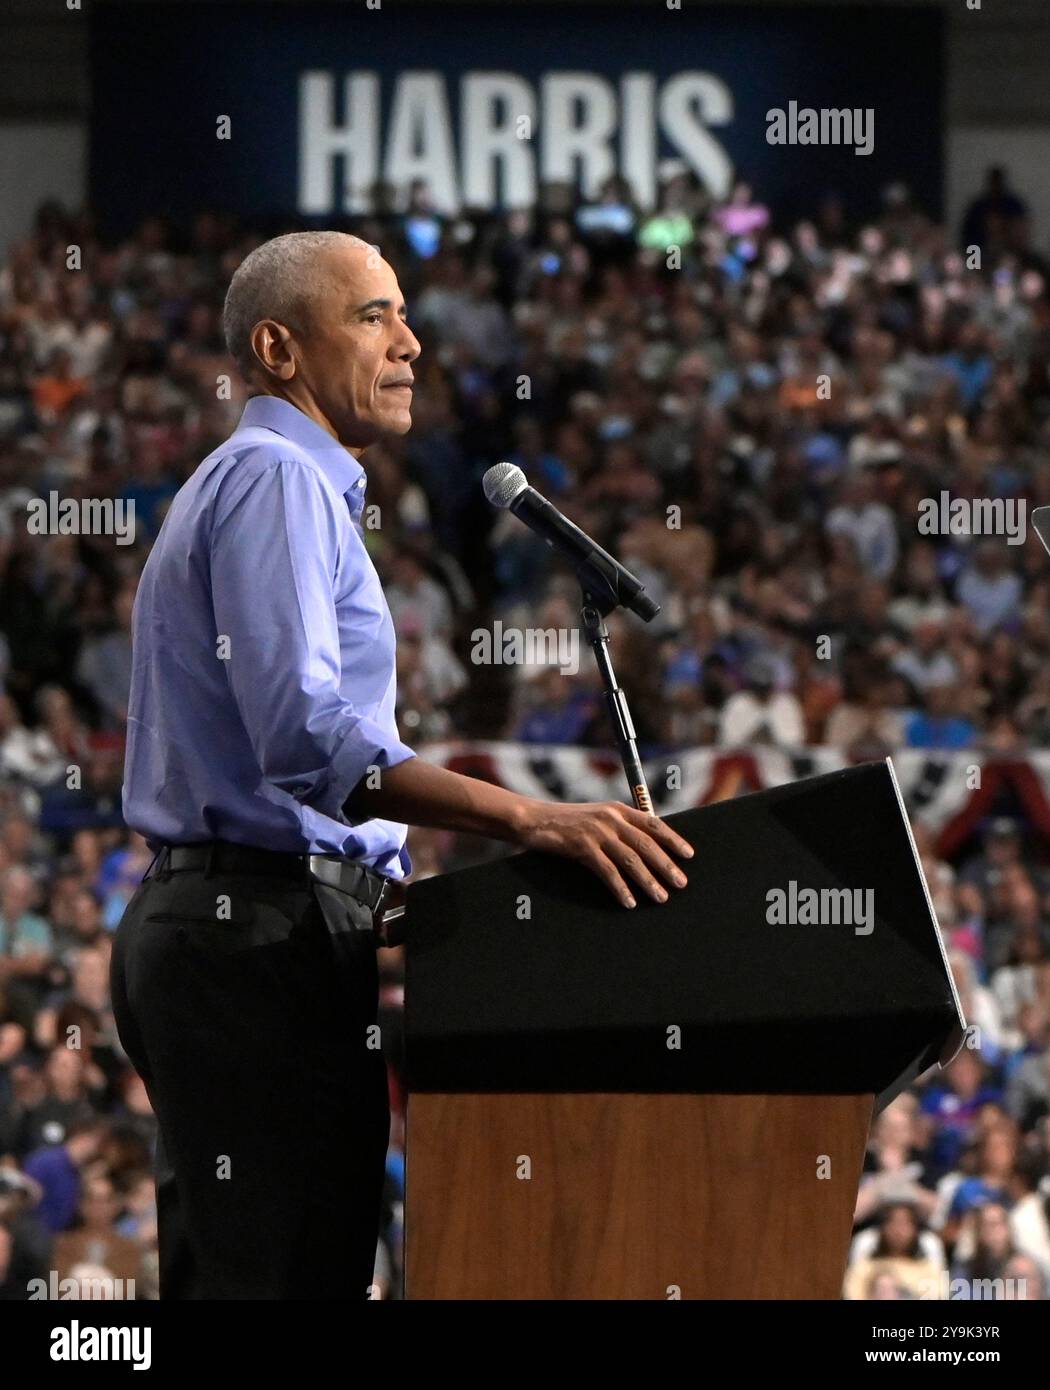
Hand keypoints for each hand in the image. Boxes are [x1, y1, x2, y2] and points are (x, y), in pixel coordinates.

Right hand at [515, 799, 693, 907]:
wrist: (534, 819)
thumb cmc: (567, 822)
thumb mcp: (597, 818)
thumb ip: (619, 827)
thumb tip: (645, 846)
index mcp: (618, 810)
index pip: (653, 824)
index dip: (673, 840)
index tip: (689, 855)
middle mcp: (611, 818)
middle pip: (647, 845)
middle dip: (667, 866)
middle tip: (681, 883)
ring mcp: (597, 832)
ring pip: (631, 860)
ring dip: (648, 881)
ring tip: (661, 897)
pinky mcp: (582, 847)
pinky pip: (608, 872)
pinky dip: (621, 888)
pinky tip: (630, 901)